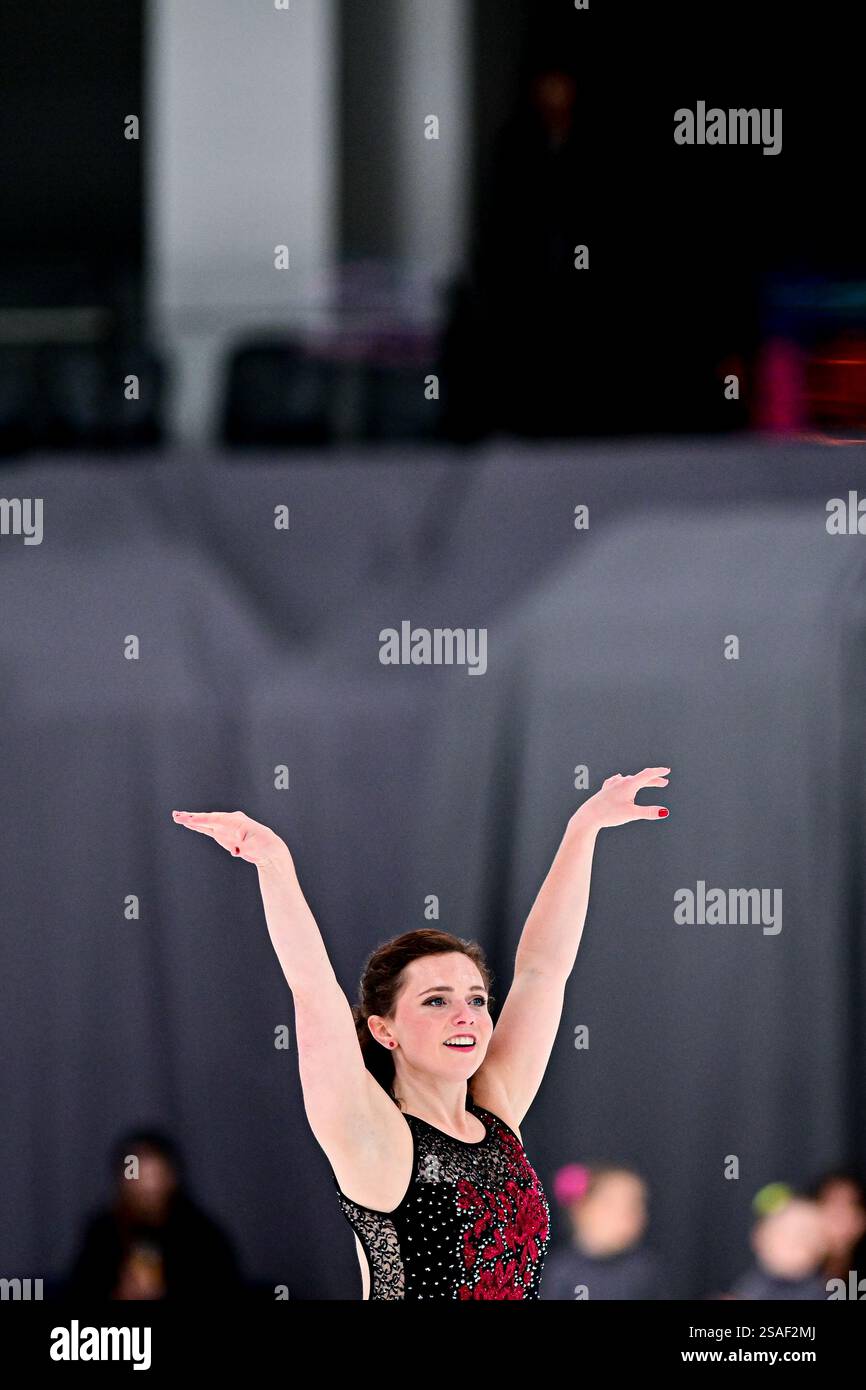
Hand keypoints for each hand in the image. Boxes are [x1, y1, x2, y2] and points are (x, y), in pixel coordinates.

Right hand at [172, 809, 289, 867]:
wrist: (268, 848)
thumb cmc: (264, 844)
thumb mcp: (256, 845)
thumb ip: (244, 846)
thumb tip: (236, 850)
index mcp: (236, 820)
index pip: (216, 819)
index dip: (202, 820)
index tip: (190, 819)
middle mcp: (229, 821)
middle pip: (208, 819)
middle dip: (192, 818)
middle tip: (177, 816)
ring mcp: (225, 827)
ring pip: (205, 823)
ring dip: (192, 820)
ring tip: (176, 817)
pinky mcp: (222, 835)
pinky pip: (207, 829)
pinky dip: (198, 826)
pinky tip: (188, 823)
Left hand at [573, 767, 670, 830]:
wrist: (588, 816)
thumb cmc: (609, 814)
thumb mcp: (631, 814)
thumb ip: (648, 812)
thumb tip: (665, 812)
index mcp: (629, 785)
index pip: (647, 775)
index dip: (658, 772)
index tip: (667, 771)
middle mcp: (621, 781)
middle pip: (640, 778)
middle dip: (653, 780)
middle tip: (665, 782)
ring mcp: (612, 784)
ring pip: (630, 779)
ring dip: (640, 781)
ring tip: (646, 782)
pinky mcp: (605, 789)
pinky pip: (617, 781)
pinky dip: (624, 780)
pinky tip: (619, 779)